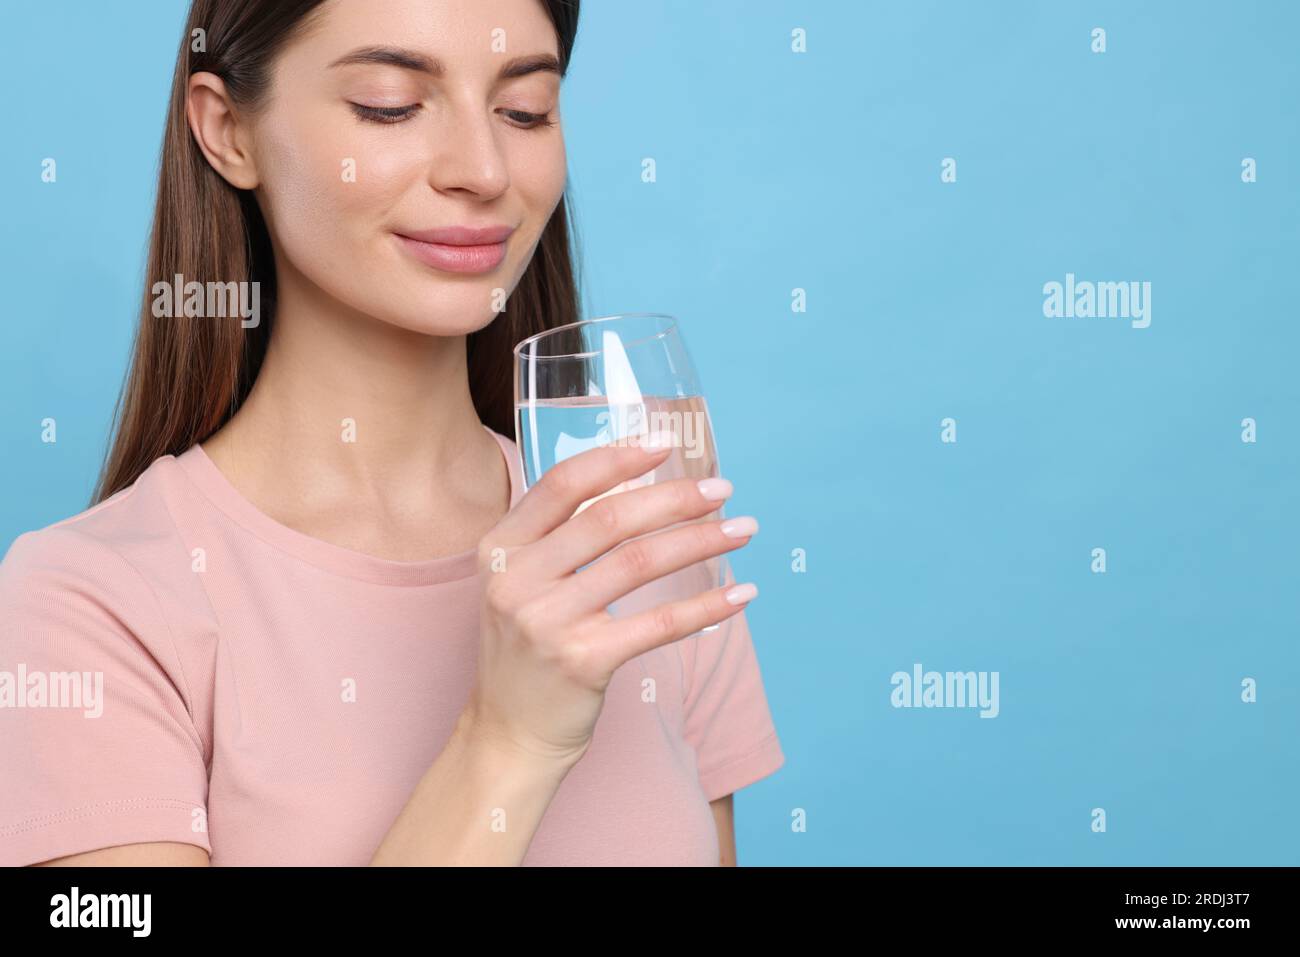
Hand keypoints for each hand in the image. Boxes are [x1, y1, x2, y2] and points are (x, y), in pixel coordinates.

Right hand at [463, 431, 756, 768]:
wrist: (508, 732)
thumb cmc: (528, 647)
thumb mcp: (520, 582)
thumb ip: (559, 537)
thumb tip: (637, 484)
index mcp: (501, 547)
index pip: (562, 484)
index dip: (617, 458)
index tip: (665, 445)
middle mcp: (518, 579)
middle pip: (609, 519)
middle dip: (675, 498)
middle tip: (723, 490)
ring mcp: (548, 621)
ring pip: (639, 563)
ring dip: (700, 542)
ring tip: (741, 530)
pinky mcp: (583, 661)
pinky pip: (658, 624)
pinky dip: (705, 605)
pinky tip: (740, 594)